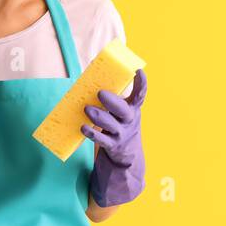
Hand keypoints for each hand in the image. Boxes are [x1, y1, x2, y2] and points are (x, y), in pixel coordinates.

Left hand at [83, 68, 146, 206]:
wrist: (127, 154)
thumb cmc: (120, 124)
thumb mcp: (122, 112)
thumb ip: (112, 100)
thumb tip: (88, 82)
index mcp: (133, 109)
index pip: (140, 95)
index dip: (141, 84)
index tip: (138, 72)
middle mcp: (129, 121)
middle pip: (124, 111)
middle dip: (113, 101)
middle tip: (100, 93)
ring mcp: (121, 134)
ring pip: (111, 125)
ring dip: (98, 116)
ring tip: (87, 109)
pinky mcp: (112, 145)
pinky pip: (102, 139)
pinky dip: (92, 133)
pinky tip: (83, 128)